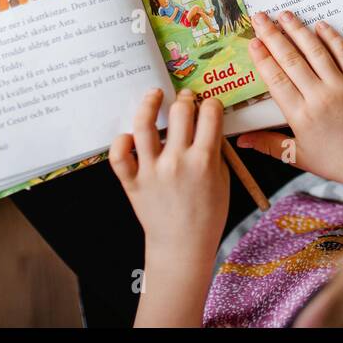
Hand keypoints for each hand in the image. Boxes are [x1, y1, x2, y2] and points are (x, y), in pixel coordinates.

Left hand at [109, 89, 228, 326]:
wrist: (183, 246)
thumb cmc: (207, 215)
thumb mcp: (223, 180)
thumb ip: (215, 151)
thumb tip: (208, 124)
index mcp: (205, 160)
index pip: (210, 114)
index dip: (211, 103)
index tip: (209, 105)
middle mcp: (177, 161)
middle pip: (180, 111)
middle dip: (186, 99)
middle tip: (185, 99)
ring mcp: (152, 171)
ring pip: (145, 124)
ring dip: (150, 103)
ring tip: (154, 95)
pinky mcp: (132, 182)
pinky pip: (119, 155)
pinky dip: (121, 141)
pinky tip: (130, 135)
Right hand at [239, 12, 342, 211]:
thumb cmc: (336, 162)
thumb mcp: (297, 157)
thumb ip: (268, 144)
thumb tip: (240, 140)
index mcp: (300, 117)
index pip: (276, 80)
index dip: (263, 58)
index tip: (253, 41)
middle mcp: (319, 98)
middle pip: (291, 60)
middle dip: (273, 36)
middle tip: (261, 18)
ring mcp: (341, 88)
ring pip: (315, 52)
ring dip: (298, 30)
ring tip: (285, 15)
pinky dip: (331, 38)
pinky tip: (320, 25)